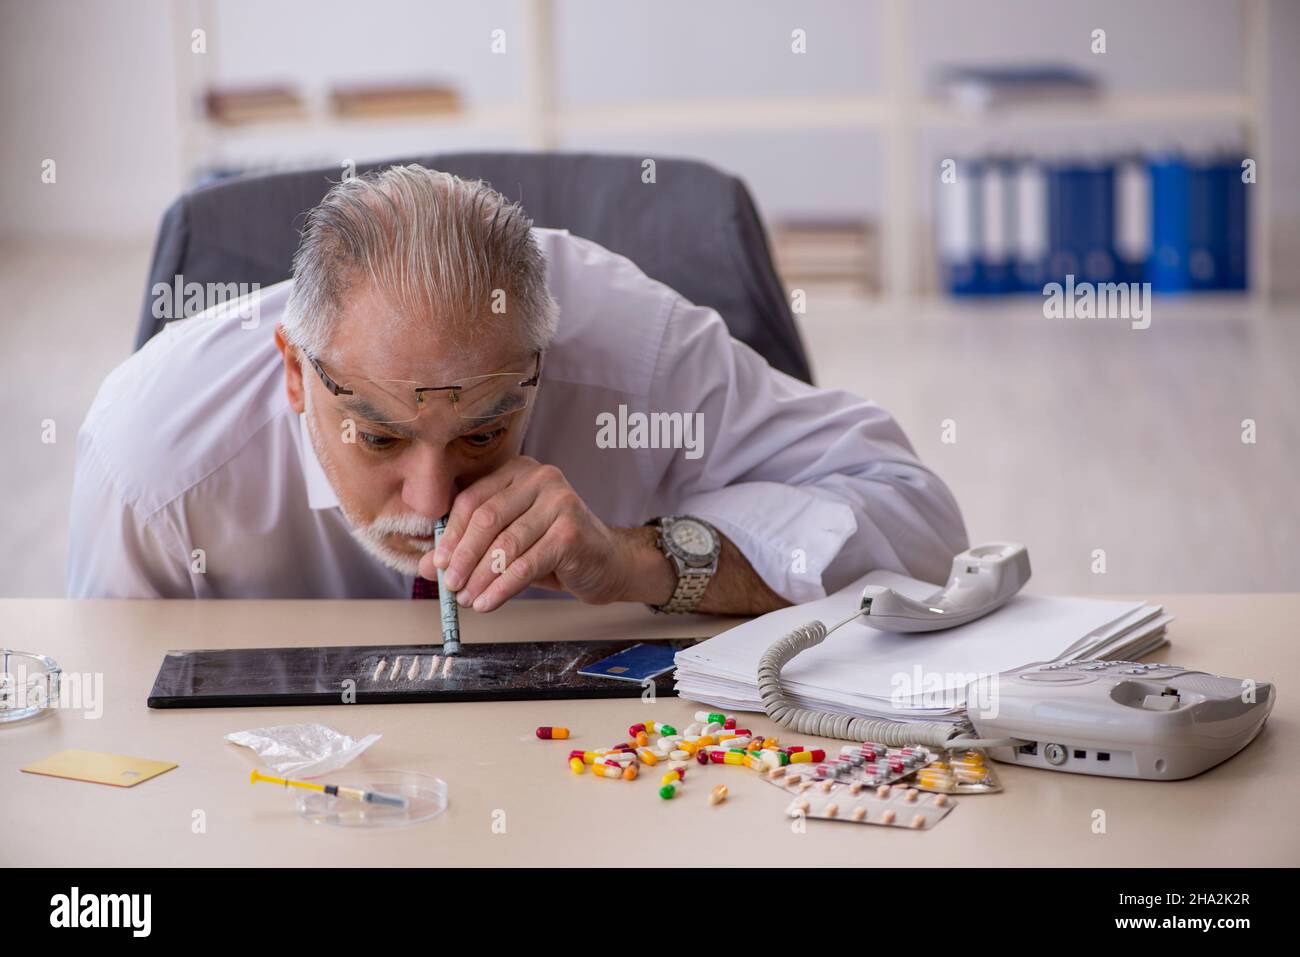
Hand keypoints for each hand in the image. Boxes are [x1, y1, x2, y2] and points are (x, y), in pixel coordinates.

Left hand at [417, 456, 673, 611]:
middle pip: (487, 518)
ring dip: (481, 577)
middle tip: (450, 585)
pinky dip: (502, 587)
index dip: (451, 534)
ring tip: (468, 600)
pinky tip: (488, 603)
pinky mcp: (571, 531)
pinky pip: (526, 564)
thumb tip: (428, 566)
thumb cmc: (553, 549)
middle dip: (463, 556)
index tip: (438, 563)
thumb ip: (470, 548)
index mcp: (519, 471)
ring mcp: (560, 502)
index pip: (473, 500)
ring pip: (505, 544)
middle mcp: (541, 478)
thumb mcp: (508, 543)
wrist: (606, 563)